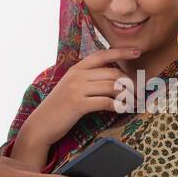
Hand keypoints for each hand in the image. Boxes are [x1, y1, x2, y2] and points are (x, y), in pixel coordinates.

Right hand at [13, 47, 142, 165]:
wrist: (41, 124)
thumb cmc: (59, 107)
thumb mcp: (71, 86)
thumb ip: (88, 79)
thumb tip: (114, 79)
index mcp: (76, 68)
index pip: (103, 54)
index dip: (121, 52)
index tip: (137, 52)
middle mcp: (77, 75)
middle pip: (113, 73)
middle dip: (129, 83)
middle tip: (137, 94)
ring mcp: (76, 89)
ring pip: (112, 87)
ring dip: (126, 96)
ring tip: (132, 103)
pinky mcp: (78, 104)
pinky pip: (106, 102)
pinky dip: (118, 106)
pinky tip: (123, 110)